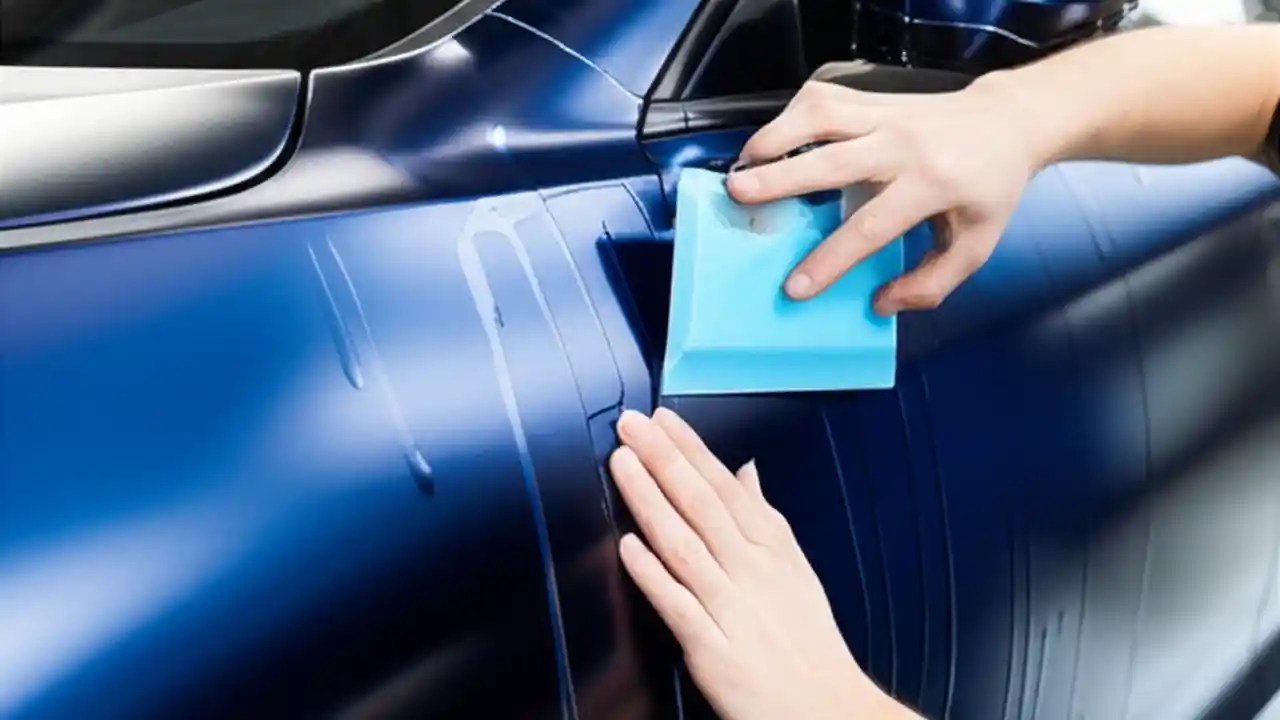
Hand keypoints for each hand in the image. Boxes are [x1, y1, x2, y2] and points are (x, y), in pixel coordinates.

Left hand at [610, 409, 915, 719]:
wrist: (828, 708)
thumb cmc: (808, 640)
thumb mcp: (795, 568)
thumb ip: (765, 517)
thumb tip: (746, 470)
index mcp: (772, 548)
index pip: (725, 487)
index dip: (690, 450)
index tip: (661, 419)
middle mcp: (752, 571)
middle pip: (701, 505)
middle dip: (664, 459)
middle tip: (630, 423)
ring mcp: (732, 608)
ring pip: (684, 544)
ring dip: (650, 500)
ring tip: (622, 464)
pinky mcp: (713, 649)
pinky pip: (678, 605)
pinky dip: (654, 575)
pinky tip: (628, 546)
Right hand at [726, 76, 1044, 313]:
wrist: (1007, 122)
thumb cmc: (988, 189)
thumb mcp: (977, 244)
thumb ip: (933, 282)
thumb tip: (881, 303)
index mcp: (934, 184)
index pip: (871, 227)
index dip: (830, 260)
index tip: (795, 287)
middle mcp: (905, 144)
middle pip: (833, 161)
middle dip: (782, 178)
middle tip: (738, 194)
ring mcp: (887, 113)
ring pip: (821, 115)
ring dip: (776, 136)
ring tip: (743, 164)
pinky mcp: (873, 95)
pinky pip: (823, 97)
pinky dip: (789, 116)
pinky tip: (772, 141)